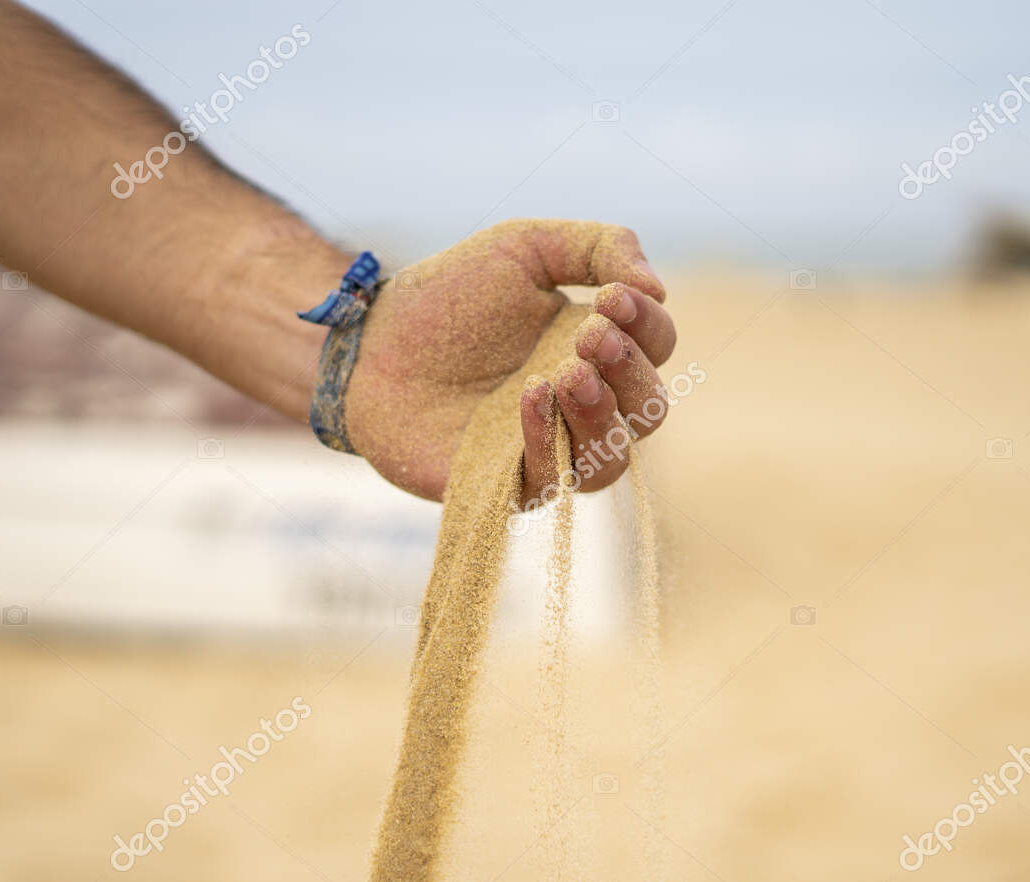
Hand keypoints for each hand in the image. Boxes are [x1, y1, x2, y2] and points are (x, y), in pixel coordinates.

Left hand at [345, 219, 677, 500]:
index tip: (612, 295)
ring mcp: (550, 449)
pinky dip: (547, 437)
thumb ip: (598, 247)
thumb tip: (658, 289)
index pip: (658, 348)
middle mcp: (585, 406)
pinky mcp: (509, 485)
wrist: (371, 342)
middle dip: (630, 370)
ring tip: (569, 372)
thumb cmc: (448, 296)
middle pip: (651, 409)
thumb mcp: (524, 247)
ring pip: (613, 460)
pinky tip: (531, 395)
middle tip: (590, 335)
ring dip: (603, 414)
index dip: (648, 325)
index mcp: (597, 349)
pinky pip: (551, 480)